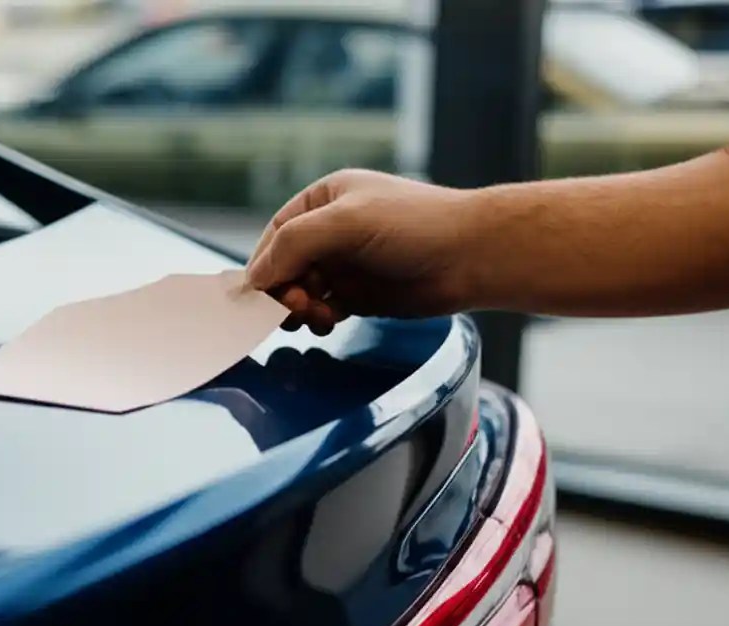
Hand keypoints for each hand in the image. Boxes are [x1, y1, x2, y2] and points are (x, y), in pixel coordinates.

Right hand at [245, 169, 482, 334]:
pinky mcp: (360, 295)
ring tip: (314, 316)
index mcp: (326, 200)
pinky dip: (317, 319)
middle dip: (283, 290)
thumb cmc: (416, 225)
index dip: (263, 264)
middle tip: (293, 308)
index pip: (277, 234)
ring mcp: (346, 265)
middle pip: (284, 267)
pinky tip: (327, 322)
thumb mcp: (346, 221)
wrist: (473, 257)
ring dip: (298, 308)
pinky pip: (322, 310)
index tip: (258, 293)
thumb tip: (255, 278)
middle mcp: (332, 231)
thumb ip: (294, 244)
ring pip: (300, 291)